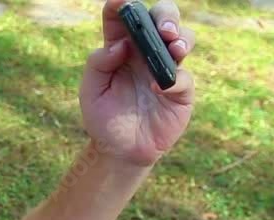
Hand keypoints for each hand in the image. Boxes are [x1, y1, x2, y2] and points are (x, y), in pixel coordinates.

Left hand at [80, 0, 195, 165]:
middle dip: (166, 16)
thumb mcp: (90, 91)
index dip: (123, 4)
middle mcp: (146, 54)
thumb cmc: (103, 118)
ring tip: (173, 49)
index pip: (123, 18)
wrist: (119, 151)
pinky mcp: (180, 91)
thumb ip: (98, 64)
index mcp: (121, 48)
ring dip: (181, 39)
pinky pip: (183, 79)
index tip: (123, 1)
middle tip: (163, 30)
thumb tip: (120, 44)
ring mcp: (165, 70)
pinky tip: (159, 89)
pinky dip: (173, 81)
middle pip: (161, 19)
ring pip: (183, 40)